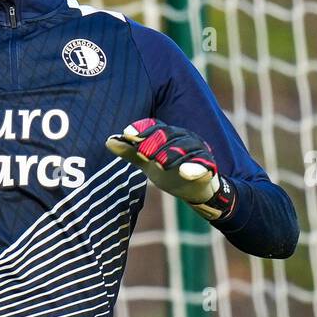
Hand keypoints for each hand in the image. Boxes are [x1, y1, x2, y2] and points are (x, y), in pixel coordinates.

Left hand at [106, 117, 235, 221]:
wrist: (194, 189)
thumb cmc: (169, 170)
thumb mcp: (147, 161)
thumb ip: (131, 151)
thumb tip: (108, 141)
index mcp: (169, 134)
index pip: (155, 127)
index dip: (142, 129)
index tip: (127, 134)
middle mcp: (184, 138)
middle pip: (169, 135)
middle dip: (155, 142)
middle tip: (142, 152)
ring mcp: (197, 152)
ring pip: (186, 148)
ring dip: (172, 154)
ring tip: (160, 163)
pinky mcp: (207, 168)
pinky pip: (203, 166)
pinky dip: (194, 168)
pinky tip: (185, 172)